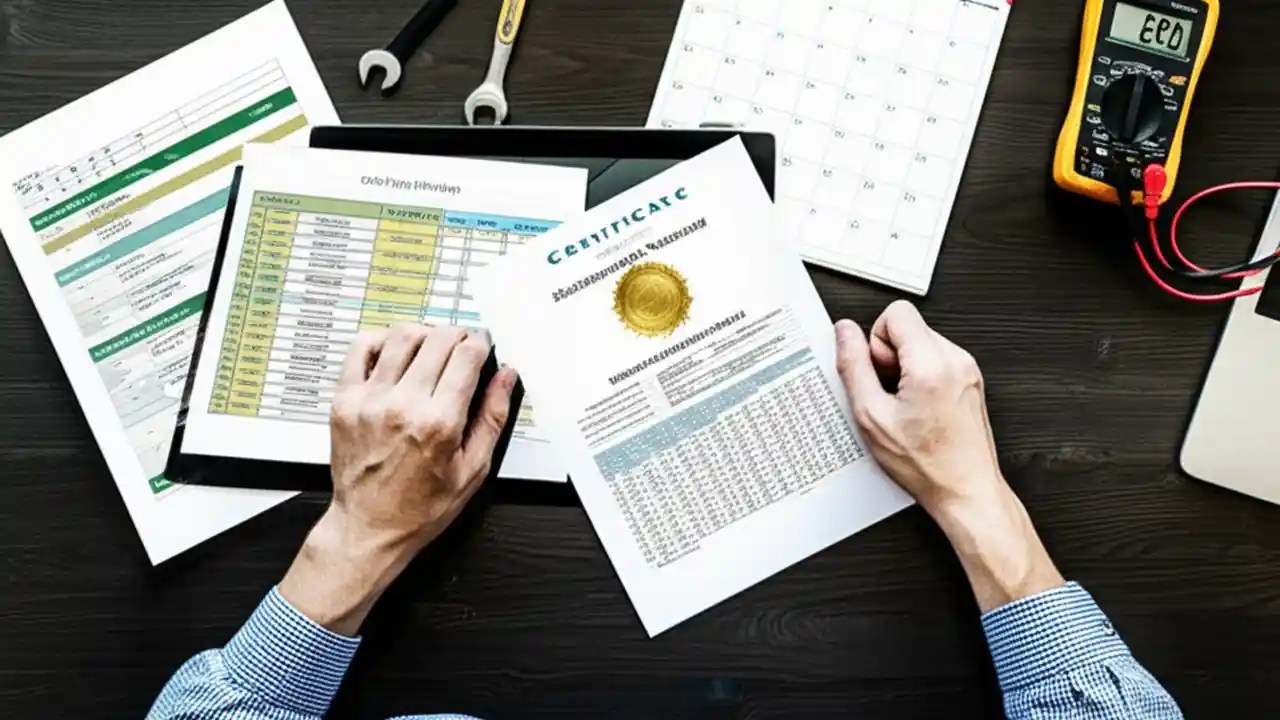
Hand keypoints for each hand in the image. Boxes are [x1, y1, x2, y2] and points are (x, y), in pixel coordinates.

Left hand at [280, 325, 516, 633]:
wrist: (369, 527)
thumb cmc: (419, 507)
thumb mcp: (473, 469)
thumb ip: (493, 418)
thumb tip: (505, 378)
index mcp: (439, 424)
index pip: (466, 356)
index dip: (480, 344)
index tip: (482, 348)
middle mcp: (403, 406)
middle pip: (437, 339)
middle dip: (457, 336)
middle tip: (462, 346)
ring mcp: (369, 401)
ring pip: (402, 336)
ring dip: (424, 333)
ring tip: (432, 346)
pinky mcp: (345, 401)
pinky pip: (361, 348)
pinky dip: (382, 339)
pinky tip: (395, 351)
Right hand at [834, 301, 1062, 611]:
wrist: (966, 490)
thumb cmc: (926, 464)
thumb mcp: (871, 416)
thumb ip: (853, 367)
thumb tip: (845, 333)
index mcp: (931, 364)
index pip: (896, 312)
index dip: (876, 339)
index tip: (877, 371)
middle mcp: (955, 360)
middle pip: (909, 327)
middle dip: (889, 355)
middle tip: (888, 394)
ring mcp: (966, 369)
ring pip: (921, 343)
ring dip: (904, 368)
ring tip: (903, 406)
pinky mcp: (970, 380)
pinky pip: (935, 359)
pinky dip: (920, 377)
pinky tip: (917, 409)